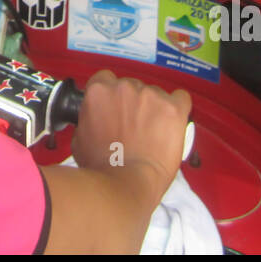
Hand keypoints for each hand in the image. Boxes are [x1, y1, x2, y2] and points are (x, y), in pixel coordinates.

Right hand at [70, 71, 191, 206]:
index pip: (105, 79)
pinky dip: (178, 107)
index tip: (114, 107)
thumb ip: (88, 119)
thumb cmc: (101, 166)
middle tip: (133, 125)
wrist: (127, 182)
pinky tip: (173, 121)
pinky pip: (181, 98)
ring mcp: (151, 95)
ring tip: (153, 132)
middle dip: (132, 103)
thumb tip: (94, 119)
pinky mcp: (173, 108)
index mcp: (100, 91)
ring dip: (153, 107)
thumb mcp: (79, 139)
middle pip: (131, 86)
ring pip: (154, 93)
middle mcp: (125, 87)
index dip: (110, 95)